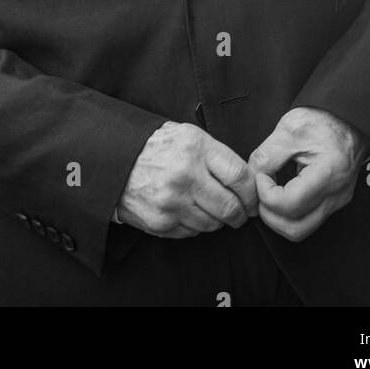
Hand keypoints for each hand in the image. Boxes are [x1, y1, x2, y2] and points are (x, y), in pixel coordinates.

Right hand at [116, 121, 257, 237]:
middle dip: (240, 213)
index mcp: (196, 147)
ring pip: (213, 224)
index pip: (239, 176)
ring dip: (217, 220)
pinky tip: (186, 210)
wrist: (116, 160)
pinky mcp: (161, 221)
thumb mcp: (189, 136)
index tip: (253, 198)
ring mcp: (172, 201)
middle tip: (240, 213)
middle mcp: (185, 174)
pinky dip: (195, 225)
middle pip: (230, 206)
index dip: (251, 192)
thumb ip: (218, 155)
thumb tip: (249, 181)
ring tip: (207, 207)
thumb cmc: (158, 147)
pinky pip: (192, 232)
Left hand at [248, 107, 369, 242]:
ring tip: (268, 193)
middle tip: (260, 191)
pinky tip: (280, 193)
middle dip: (269, 215)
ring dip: (278, 218)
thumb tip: (251, 178)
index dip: (266, 194)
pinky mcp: (333, 203)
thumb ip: (267, 155)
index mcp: (328, 173)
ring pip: (301, 229)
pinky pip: (307, 220)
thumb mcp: (289, 129)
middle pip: (295, 228)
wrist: (347, 120)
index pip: (290, 204)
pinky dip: (288, 213)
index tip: (261, 176)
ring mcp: (337, 202)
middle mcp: (336, 195)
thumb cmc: (322, 120)